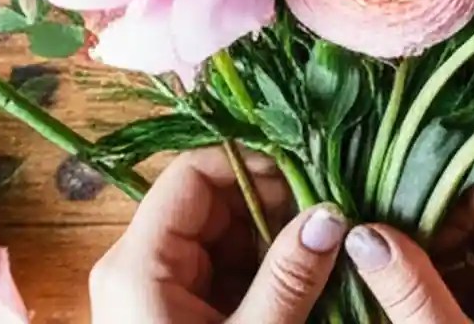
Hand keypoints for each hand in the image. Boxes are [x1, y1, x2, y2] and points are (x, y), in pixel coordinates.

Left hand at [90, 148, 348, 323]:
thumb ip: (290, 277)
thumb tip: (332, 214)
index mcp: (139, 262)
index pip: (192, 176)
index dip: (251, 163)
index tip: (312, 173)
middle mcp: (141, 265)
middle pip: (209, 203)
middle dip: (273, 201)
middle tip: (334, 209)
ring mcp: (158, 290)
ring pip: (222, 238)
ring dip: (276, 236)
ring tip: (331, 242)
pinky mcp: (177, 314)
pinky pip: (223, 272)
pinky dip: (266, 268)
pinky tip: (310, 275)